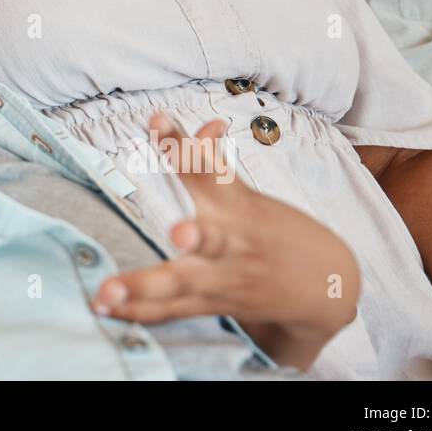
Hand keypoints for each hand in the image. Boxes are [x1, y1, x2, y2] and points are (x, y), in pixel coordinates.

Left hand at [90, 112, 360, 370]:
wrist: (326, 290)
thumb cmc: (280, 233)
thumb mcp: (251, 196)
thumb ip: (214, 161)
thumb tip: (207, 125)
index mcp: (241, 208)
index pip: (207, 168)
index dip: (181, 143)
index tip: (157, 118)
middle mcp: (233, 245)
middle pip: (210, 238)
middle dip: (197, 236)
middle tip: (179, 232)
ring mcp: (223, 280)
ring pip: (182, 285)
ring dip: (143, 287)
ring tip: (108, 290)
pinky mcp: (213, 306)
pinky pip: (170, 311)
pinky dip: (137, 312)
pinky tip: (105, 309)